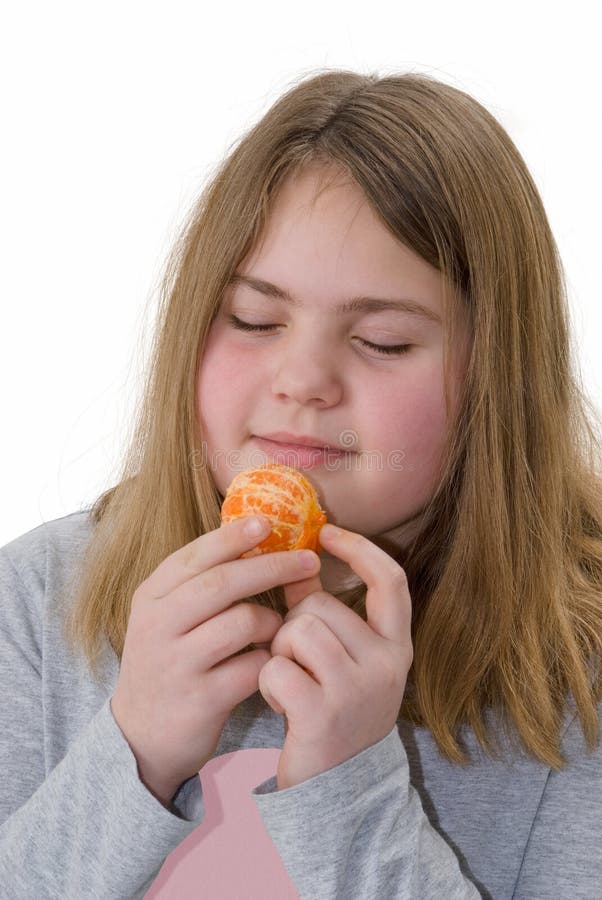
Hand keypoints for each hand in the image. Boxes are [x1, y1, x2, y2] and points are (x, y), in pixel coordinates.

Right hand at [110, 515, 320, 804]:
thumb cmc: (170, 661)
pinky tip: (272, 661)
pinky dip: (270, 659)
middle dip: (272, 566)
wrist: (139, 736)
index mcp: (152, 596)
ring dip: (272, 621)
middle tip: (309, 560)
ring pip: (242, 622)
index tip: (269, 522)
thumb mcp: (168, 616)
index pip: (196, 555)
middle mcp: (158, 624)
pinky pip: (252, 666)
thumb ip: (200, 582)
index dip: (234, 536)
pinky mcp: (199, 699)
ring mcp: (176, 663)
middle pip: (223, 582)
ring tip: (278, 627)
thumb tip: (257, 534)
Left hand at [257, 525, 412, 789]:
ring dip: (280, 652)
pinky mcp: (323, 715)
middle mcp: (387, 665)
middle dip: (294, 625)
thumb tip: (295, 561)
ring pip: (296, 630)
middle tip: (299, 663)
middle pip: (319, 604)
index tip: (328, 532)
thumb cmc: (334, 712)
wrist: (337, 791)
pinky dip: (270, 683)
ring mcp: (357, 690)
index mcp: (397, 647)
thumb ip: (323, 614)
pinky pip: (276, 666)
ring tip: (291, 683)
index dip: (360, 549)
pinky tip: (283, 705)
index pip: (391, 580)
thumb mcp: (344, 662)